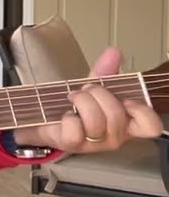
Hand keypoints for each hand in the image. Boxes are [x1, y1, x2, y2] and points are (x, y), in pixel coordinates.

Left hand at [12, 47, 164, 152]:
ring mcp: (94, 143)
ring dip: (81, 101)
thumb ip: (105, 71)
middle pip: (116, 114)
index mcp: (127, 123)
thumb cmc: (76, 108)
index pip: (150, 126)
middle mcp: (114, 136)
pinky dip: (67, 117)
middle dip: (98, 93)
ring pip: (95, 120)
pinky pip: (74, 129)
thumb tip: (114, 52)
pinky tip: (65, 114)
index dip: (142, 111)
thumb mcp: (93, 88)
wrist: (45, 120)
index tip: (126, 99)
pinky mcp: (72, 144)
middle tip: (86, 90)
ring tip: (73, 97)